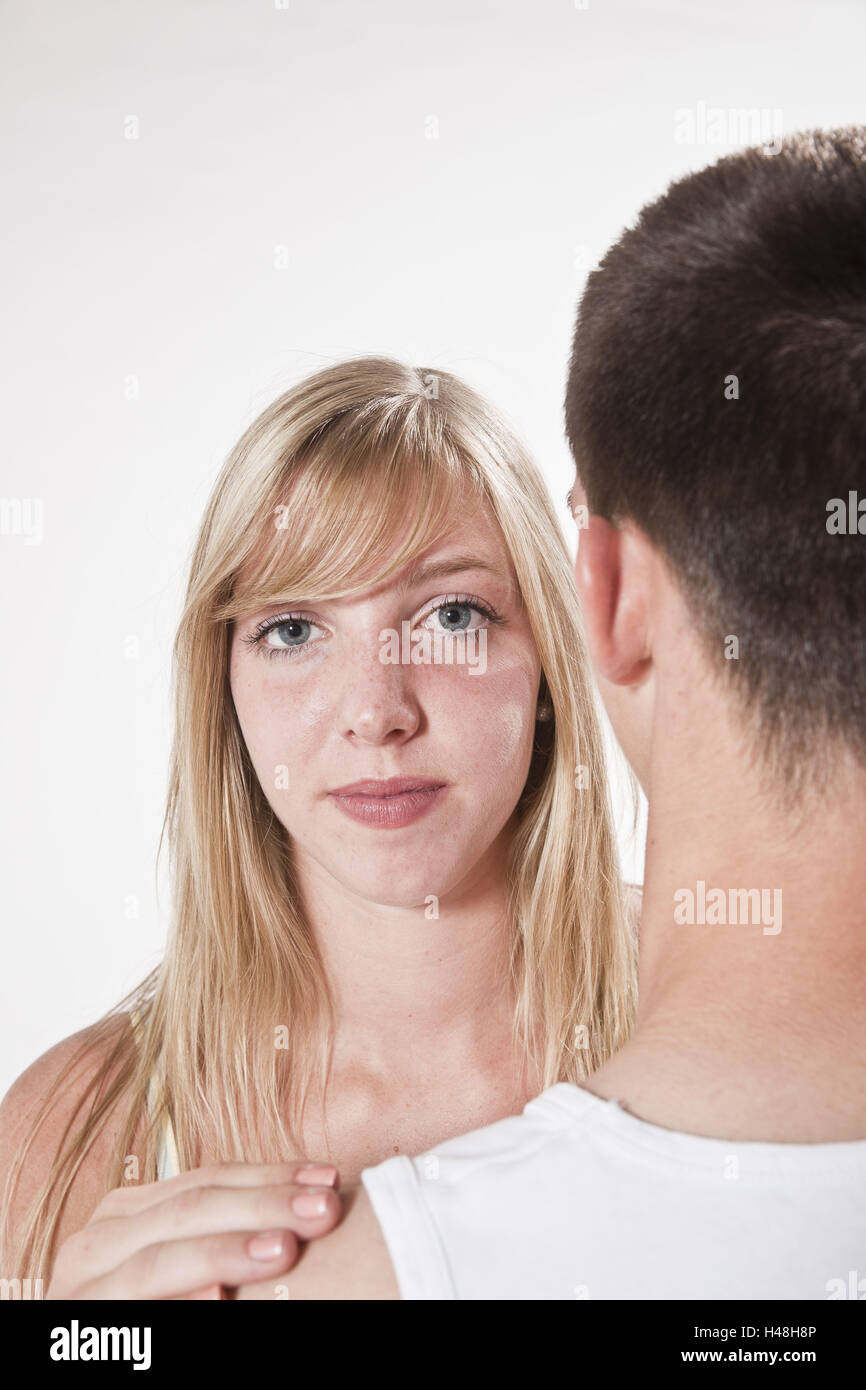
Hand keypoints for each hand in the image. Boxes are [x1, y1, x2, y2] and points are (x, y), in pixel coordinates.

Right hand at [46, 1161, 341, 1299]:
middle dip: (263, 1205)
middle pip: (192, 1209)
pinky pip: (128, 1312)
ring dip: (223, 1251)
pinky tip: (218, 1298)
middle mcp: (98, 1240)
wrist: (103, 1355)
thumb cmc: (158, 1305)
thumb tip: (318, 1199)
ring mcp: (80, 1287)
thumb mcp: (183, 1260)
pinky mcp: (74, 1328)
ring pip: (159, 1258)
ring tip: (283, 1251)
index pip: (212, 1180)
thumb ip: (224, 1232)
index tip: (331, 1179)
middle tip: (326, 1208)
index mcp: (130, 1213)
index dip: (273, 1176)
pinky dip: (175, 1303)